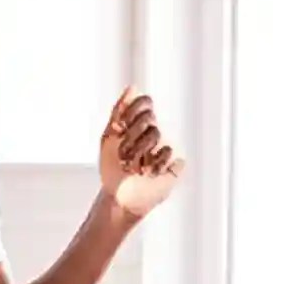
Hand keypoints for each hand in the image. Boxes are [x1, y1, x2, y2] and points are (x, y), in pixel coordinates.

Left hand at [99, 86, 185, 219]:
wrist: (118, 197)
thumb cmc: (111, 170)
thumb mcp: (108, 138)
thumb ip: (119, 111)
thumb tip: (133, 87)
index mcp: (138, 126)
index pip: (144, 104)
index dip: (134, 111)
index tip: (122, 126)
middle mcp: (153, 135)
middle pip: (149, 119)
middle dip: (132, 136)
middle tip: (125, 154)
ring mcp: (164, 150)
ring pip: (158, 135)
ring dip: (140, 152)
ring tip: (134, 166)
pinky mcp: (174, 166)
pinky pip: (170, 153)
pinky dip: (155, 164)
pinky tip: (149, 173)